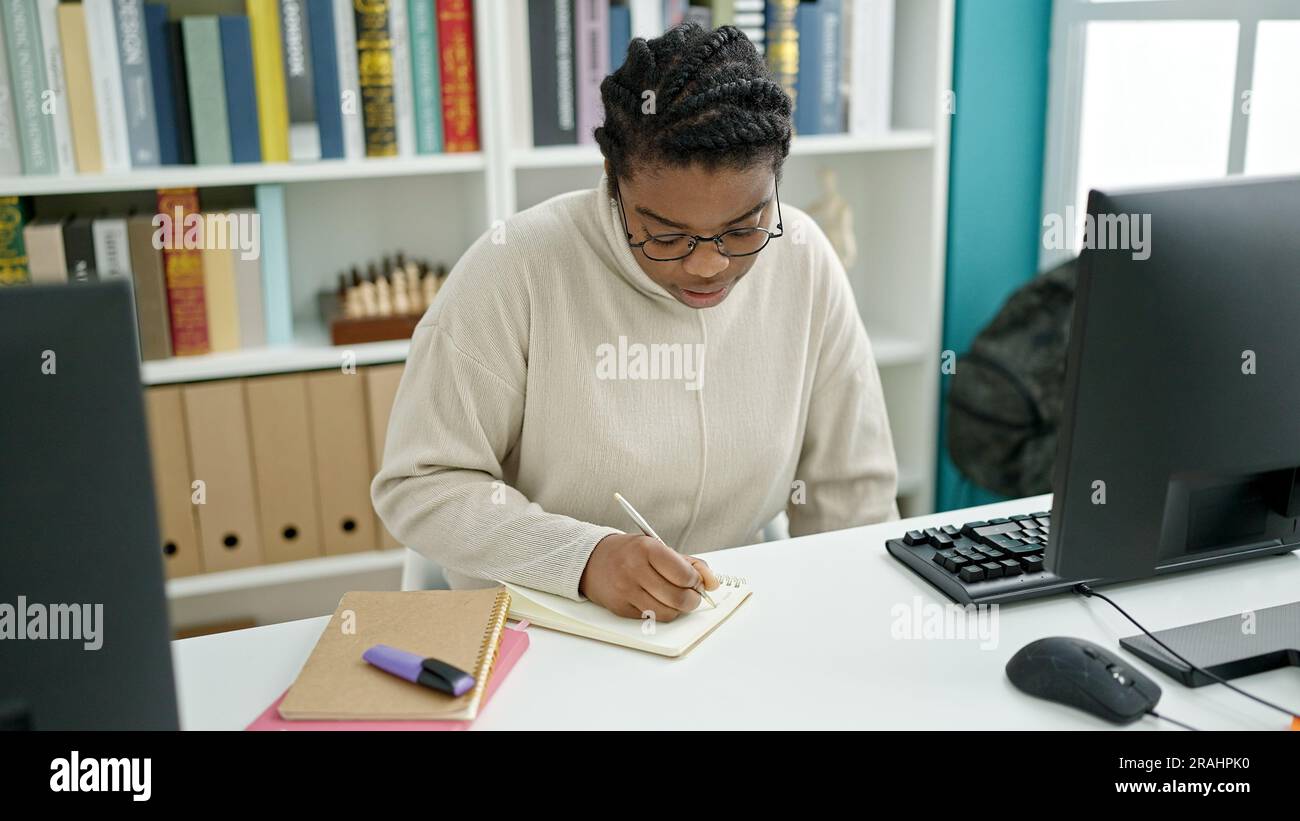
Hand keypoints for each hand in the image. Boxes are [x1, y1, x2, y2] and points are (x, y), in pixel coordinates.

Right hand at [579, 533, 719, 621]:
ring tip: (675, 598)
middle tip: (692, 595)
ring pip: (667, 613)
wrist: (592, 560)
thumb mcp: (658, 547)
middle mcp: (634, 570)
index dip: (696, 582)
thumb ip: (689, 563)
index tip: (696, 581)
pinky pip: (651, 618)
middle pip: (678, 598)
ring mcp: (626, 591)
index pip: (684, 575)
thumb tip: (713, 583)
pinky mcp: (620, 608)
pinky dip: (659, 612)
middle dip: (692, 600)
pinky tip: (656, 600)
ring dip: (677, 609)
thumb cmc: (630, 553)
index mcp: (647, 549)